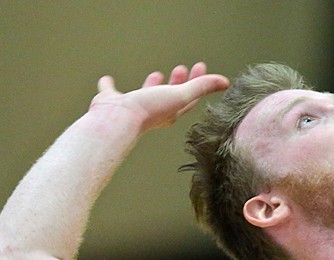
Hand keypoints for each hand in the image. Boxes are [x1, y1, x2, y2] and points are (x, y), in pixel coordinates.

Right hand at [90, 62, 229, 132]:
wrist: (117, 120)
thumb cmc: (149, 110)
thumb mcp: (181, 95)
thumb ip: (202, 87)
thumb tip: (225, 81)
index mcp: (170, 111)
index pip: (190, 95)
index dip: (198, 80)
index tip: (200, 65)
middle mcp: (153, 111)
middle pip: (170, 95)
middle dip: (178, 81)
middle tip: (182, 68)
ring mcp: (131, 107)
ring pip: (145, 94)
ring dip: (153, 85)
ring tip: (157, 74)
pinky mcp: (111, 102)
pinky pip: (110, 92)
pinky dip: (108, 85)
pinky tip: (107, 80)